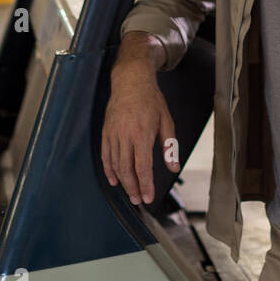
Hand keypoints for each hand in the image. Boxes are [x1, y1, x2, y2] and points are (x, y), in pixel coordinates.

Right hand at [101, 59, 179, 205]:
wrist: (131, 80)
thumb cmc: (151, 100)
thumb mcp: (166, 121)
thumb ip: (169, 146)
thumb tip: (174, 167)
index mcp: (142, 133)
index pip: (143, 166)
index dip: (145, 184)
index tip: (148, 197)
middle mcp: (125, 135)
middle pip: (127, 169)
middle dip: (132, 187)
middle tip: (138, 200)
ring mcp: (113, 134)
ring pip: (115, 164)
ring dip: (122, 181)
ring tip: (129, 193)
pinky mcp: (106, 131)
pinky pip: (105, 155)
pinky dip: (108, 169)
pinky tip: (114, 179)